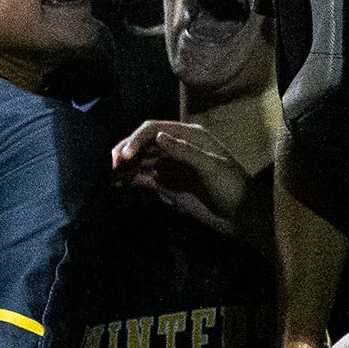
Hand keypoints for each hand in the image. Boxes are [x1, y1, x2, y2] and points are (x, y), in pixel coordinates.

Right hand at [112, 120, 251, 235]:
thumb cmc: (232, 186)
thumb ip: (184, 151)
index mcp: (189, 136)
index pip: (154, 129)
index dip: (136, 139)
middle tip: (110, 164)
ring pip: (140, 161)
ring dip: (124, 166)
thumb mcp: (211, 166)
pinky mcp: (167, 185)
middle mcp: (176, 148)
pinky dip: (129, 180)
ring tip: (107, 174)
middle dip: (125, 151)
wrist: (241, 217)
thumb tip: (156, 137)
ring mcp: (170, 167)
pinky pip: (143, 179)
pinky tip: (116, 184)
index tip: (125, 156)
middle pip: (143, 144)